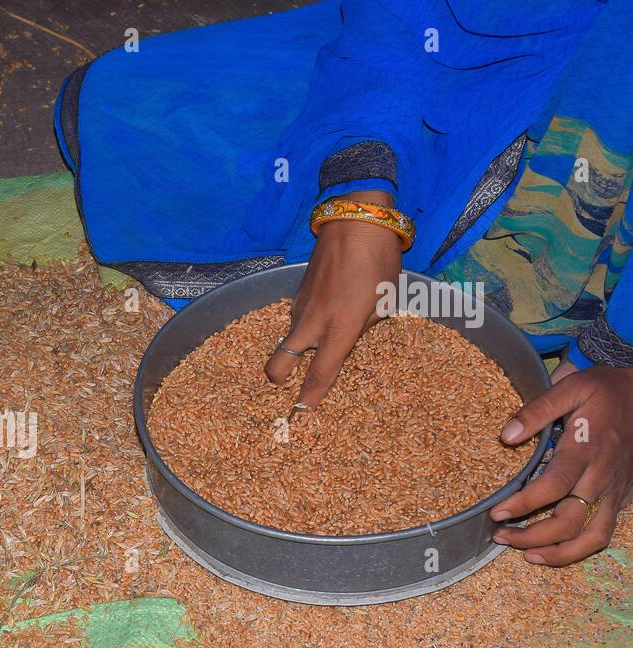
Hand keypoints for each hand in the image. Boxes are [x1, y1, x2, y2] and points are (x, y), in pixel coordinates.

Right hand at [265, 190, 402, 406]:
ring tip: (318, 340)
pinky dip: (304, 325)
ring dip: (296, 348)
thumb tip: (353, 334)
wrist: (355, 220)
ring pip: (288, 340)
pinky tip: (323, 312)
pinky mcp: (296, 294)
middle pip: (278, 363)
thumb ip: (366, 324)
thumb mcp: (385, 298)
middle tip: (289, 380)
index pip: (321, 371)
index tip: (303, 410)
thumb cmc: (379, 260)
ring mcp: (300, 307)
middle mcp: (314, 322)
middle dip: (279, 377)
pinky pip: (295, 319)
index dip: (311, 394)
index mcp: (342, 327)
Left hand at [490, 362, 632, 564]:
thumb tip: (506, 436)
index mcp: (587, 449)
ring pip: (594, 537)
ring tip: (528, 555)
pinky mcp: (624, 497)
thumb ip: (537, 410)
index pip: (554, 487)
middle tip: (500, 536)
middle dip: (533, 537)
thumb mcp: (571, 387)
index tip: (496, 513)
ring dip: (560, 553)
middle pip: (571, 522)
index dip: (524, 504)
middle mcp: (603, 476)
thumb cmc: (603, 390)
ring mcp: (617, 490)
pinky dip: (580, 546)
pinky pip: (605, 531)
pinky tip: (555, 547)